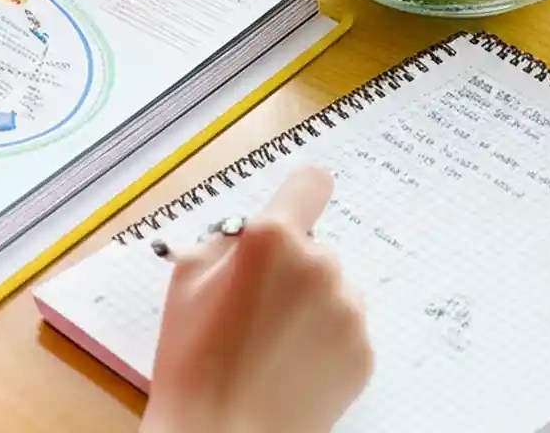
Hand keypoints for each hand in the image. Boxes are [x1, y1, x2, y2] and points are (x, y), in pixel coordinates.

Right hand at [141, 166, 373, 432]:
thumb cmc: (193, 360)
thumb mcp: (185, 280)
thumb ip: (223, 242)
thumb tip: (247, 235)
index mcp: (273, 239)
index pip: (312, 182)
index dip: (299, 196)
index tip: (289, 215)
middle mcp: (321, 265)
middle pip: (314, 247)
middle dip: (290, 268)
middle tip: (254, 308)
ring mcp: (348, 311)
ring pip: (332, 289)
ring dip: (310, 305)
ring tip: (270, 345)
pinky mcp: (364, 351)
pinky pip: (345, 329)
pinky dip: (324, 341)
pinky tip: (290, 366)